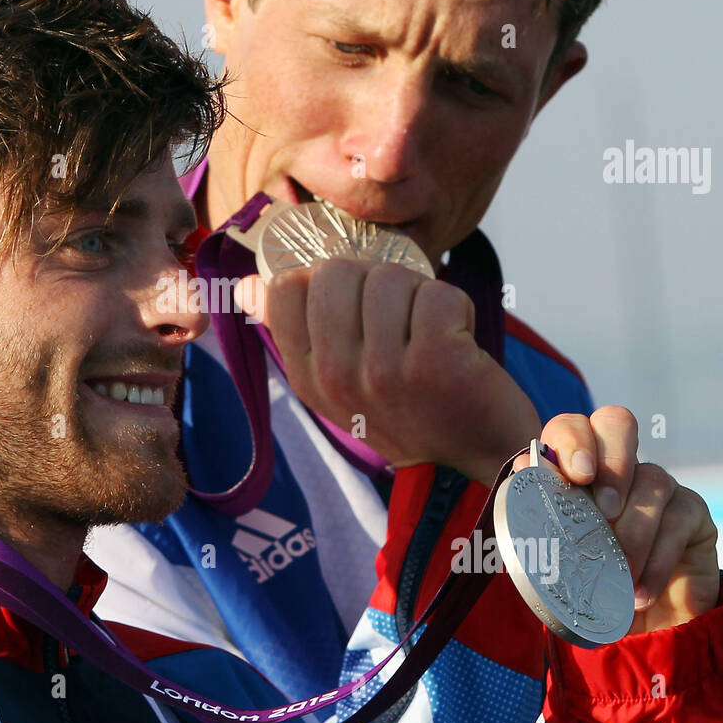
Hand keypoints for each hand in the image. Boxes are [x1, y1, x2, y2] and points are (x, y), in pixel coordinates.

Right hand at [233, 259, 539, 488]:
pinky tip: (458, 342)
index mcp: (306, 377)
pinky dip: (457, 309)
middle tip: (401, 324)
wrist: (478, 451)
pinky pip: (437, 294)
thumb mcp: (338, 377)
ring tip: (428, 336)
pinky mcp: (436, 361)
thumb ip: (293, 329)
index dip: (327, 284)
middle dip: (376, 284)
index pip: (286, 288)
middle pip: (336, 271)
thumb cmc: (409, 404)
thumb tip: (245, 285)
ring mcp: (385, 372)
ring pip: (390, 277)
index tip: (358, 314)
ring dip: (419, 296)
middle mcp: (336, 377)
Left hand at [526, 406, 720, 630]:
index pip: (572, 427)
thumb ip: (536, 512)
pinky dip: (655, 562)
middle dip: (612, 462)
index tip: (576, 475)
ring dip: (632, 533)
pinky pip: (677, 522)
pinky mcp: (693, 514)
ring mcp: (659, 485)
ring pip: (652, 480)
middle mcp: (619, 465)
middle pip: (617, 423)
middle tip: (605, 511)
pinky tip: (638, 592)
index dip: (573, 439)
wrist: (636, 630)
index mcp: (577, 467)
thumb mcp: (555, 554)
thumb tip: (522, 468)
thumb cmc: (586, 585)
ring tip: (620, 575)